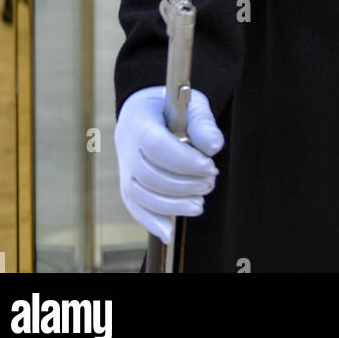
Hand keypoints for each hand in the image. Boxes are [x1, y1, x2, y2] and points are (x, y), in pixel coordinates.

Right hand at [114, 85, 224, 244]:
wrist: (146, 111)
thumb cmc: (172, 108)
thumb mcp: (191, 105)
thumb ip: (203, 123)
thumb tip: (213, 147)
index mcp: (139, 120)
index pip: (155, 145)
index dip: (183, 160)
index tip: (209, 166)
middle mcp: (126, 146)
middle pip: (148, 174)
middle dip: (183, 184)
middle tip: (210, 182)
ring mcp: (124, 168)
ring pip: (140, 194)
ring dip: (172, 205)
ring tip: (199, 204)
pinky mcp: (127, 185)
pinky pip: (134, 207)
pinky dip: (151, 221)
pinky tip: (170, 232)